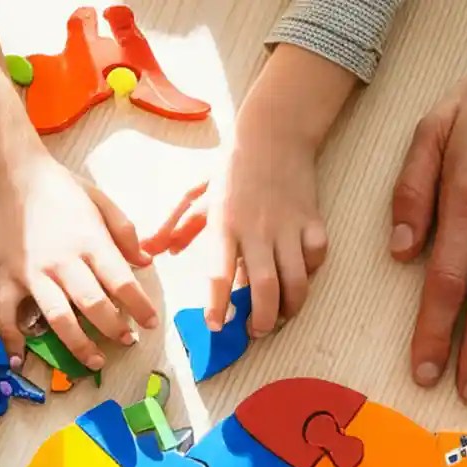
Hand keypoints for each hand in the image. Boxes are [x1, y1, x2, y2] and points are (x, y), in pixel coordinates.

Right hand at [0, 154, 157, 368]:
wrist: (7, 172)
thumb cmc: (57, 184)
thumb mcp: (99, 199)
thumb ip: (124, 231)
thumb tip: (145, 263)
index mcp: (89, 241)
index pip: (122, 282)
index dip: (141, 307)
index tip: (152, 323)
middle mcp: (63, 261)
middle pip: (94, 305)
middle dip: (115, 329)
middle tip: (128, 342)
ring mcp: (32, 272)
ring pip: (58, 318)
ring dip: (78, 345)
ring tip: (95, 361)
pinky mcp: (6, 277)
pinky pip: (6, 316)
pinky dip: (11, 341)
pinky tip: (22, 361)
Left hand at [145, 44, 347, 335]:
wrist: (274, 135)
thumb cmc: (231, 167)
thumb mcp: (196, 194)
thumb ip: (173, 224)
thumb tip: (150, 251)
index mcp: (225, 224)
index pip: (219, 274)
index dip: (218, 305)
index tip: (215, 326)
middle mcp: (257, 230)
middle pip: (264, 287)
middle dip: (261, 320)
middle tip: (254, 332)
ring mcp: (289, 227)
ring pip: (296, 280)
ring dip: (289, 307)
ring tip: (279, 317)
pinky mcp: (313, 222)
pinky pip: (316, 259)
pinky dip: (310, 275)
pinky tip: (299, 280)